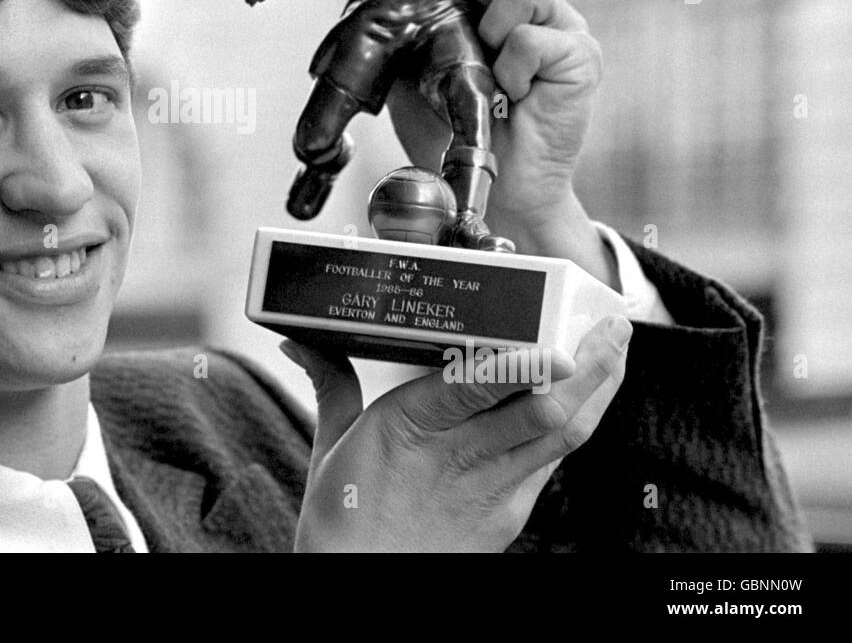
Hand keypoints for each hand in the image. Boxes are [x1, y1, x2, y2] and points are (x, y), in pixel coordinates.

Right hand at [285, 313, 631, 550]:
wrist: (358, 592)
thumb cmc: (342, 521)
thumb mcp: (332, 442)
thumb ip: (332, 380)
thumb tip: (301, 339)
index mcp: (408, 426)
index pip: (479, 387)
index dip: (528, 362)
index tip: (559, 335)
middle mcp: (458, 456)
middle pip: (543, 408)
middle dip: (589, 364)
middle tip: (613, 325)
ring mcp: (491, 490)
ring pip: (560, 435)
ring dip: (596, 391)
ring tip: (617, 350)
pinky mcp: (507, 516)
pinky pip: (549, 463)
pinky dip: (574, 426)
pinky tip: (587, 401)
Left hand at [386, 0, 611, 279]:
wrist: (493, 186)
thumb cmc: (456, 125)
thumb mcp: (417, 61)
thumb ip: (412, 18)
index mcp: (505, 0)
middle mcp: (541, 5)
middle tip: (478, 9)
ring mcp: (565, 29)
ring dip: (492, 30)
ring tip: (492, 72)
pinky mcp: (580, 59)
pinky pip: (534, 37)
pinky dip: (511, 67)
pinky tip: (513, 93)